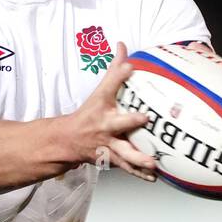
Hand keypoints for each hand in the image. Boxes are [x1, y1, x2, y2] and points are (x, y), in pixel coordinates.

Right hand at [69, 41, 156, 181]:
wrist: (69, 141)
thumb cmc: (89, 114)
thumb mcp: (99, 91)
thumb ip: (114, 70)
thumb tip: (122, 45)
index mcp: (102, 107)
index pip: (109, 86)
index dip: (118, 75)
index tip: (129, 66)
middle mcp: (105, 126)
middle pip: (117, 123)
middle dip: (131, 121)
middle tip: (145, 118)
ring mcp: (108, 144)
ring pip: (123, 152)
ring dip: (138, 158)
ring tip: (152, 163)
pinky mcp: (111, 158)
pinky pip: (127, 167)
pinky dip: (139, 173)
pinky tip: (153, 177)